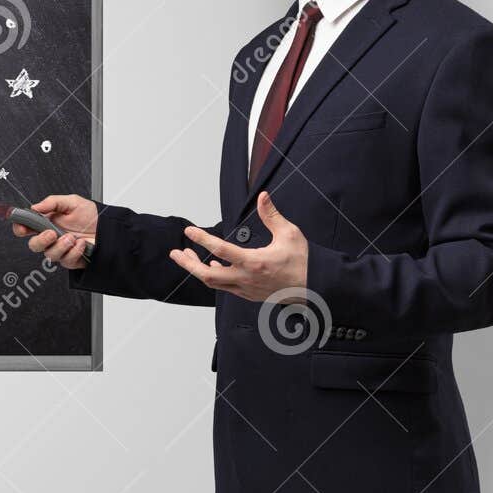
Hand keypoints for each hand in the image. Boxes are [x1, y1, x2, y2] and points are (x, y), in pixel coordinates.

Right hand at [12, 194, 96, 270]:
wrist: (107, 228)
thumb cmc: (90, 215)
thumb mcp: (72, 202)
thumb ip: (52, 202)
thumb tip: (35, 207)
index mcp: (46, 223)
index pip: (25, 228)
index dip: (20, 228)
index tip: (22, 226)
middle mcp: (51, 238)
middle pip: (34, 246)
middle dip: (41, 241)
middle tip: (51, 233)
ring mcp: (60, 250)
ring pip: (50, 255)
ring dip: (61, 246)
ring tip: (72, 237)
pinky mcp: (70, 260)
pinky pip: (67, 260)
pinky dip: (75, 251)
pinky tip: (81, 243)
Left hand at [167, 191, 308, 301]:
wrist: (317, 288)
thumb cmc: (305, 262)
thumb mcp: (289, 234)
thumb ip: (272, 215)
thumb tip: (263, 197)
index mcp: (254, 263)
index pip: (220, 250)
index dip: (202, 239)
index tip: (189, 231)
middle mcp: (246, 279)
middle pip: (207, 275)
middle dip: (187, 263)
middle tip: (175, 252)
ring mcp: (247, 289)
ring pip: (214, 283)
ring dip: (198, 270)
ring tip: (187, 256)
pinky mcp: (250, 295)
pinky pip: (225, 287)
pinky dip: (214, 277)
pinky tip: (212, 267)